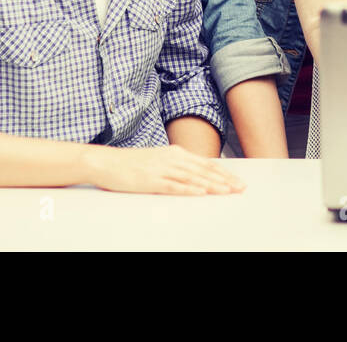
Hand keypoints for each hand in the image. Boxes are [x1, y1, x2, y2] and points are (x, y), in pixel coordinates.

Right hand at [84, 144, 246, 194]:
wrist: (105, 161)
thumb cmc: (132, 163)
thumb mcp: (159, 159)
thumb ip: (177, 165)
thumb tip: (196, 173)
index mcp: (176, 153)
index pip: (206, 164)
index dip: (224, 173)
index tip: (237, 181)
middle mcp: (172, 159)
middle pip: (204, 170)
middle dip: (224, 180)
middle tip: (240, 188)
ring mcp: (162, 169)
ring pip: (193, 178)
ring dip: (212, 185)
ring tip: (227, 191)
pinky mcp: (150, 180)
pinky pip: (173, 186)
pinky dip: (189, 189)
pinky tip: (200, 193)